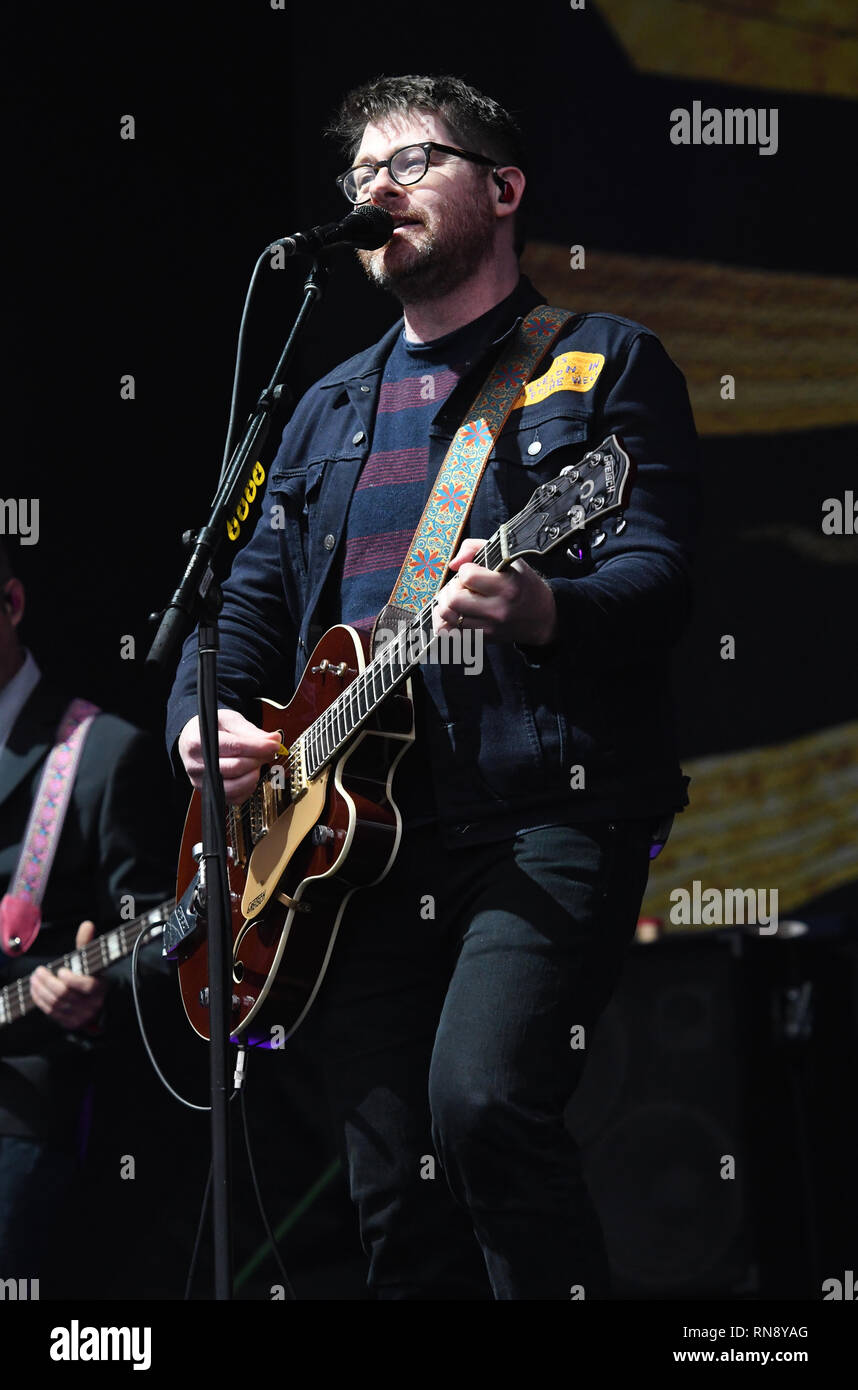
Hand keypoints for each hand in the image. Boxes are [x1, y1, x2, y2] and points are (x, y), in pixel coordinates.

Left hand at [30, 921, 108, 1030]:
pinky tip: (36, 990)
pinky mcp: (69, 1022)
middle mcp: (91, 1003)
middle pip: (65, 994)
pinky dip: (40, 1000)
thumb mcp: (92, 961)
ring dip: (41, 990)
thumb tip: (87, 925)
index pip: (86, 986)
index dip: (71, 979)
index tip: (60, 971)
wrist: (98, 1003)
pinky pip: (51, 1012)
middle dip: (48, 982)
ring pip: (56, 1003)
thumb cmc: (92, 977)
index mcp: (99, 987)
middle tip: (39, 972)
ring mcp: (80, 1015)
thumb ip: (87, 944)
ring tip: (35, 978)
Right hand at [178, 708, 282, 804]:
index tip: (274, 745)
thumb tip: (274, 739)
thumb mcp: (229, 721)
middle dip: (258, 759)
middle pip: (235, 767)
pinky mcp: (209, 793)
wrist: (194, 739)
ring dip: (253, 776)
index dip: (258, 747)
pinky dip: (247, 789)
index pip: (234, 746)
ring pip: (234, 787)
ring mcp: (201, 781)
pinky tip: (249, 775)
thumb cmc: (212, 729)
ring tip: (257, 763)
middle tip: (269, 752)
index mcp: (197, 741)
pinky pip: (234, 798)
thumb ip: (251, 731)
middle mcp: (195, 764)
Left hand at [433, 538, 557, 645]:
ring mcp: (489, 627)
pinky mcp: (483, 639)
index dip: (465, 570)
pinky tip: (454, 613)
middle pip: (454, 599)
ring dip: (446, 603)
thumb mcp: (508, 559)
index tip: (473, 571)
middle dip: (452, 588)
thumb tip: (453, 565)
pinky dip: (445, 621)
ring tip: (458, 597)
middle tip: (461, 586)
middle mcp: (498, 609)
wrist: (542, 617)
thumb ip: (476, 549)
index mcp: (507, 586)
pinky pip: (450, 632)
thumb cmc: (523, 584)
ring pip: (448, 615)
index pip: (468, 576)